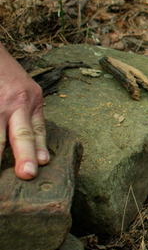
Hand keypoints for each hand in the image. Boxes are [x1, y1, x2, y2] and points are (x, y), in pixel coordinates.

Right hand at [0, 47, 48, 179]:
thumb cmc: (6, 74)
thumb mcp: (26, 89)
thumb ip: (29, 115)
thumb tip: (38, 149)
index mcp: (31, 100)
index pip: (37, 129)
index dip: (39, 148)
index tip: (42, 164)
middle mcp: (15, 103)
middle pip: (22, 133)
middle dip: (25, 155)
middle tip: (27, 174)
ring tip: (0, 175)